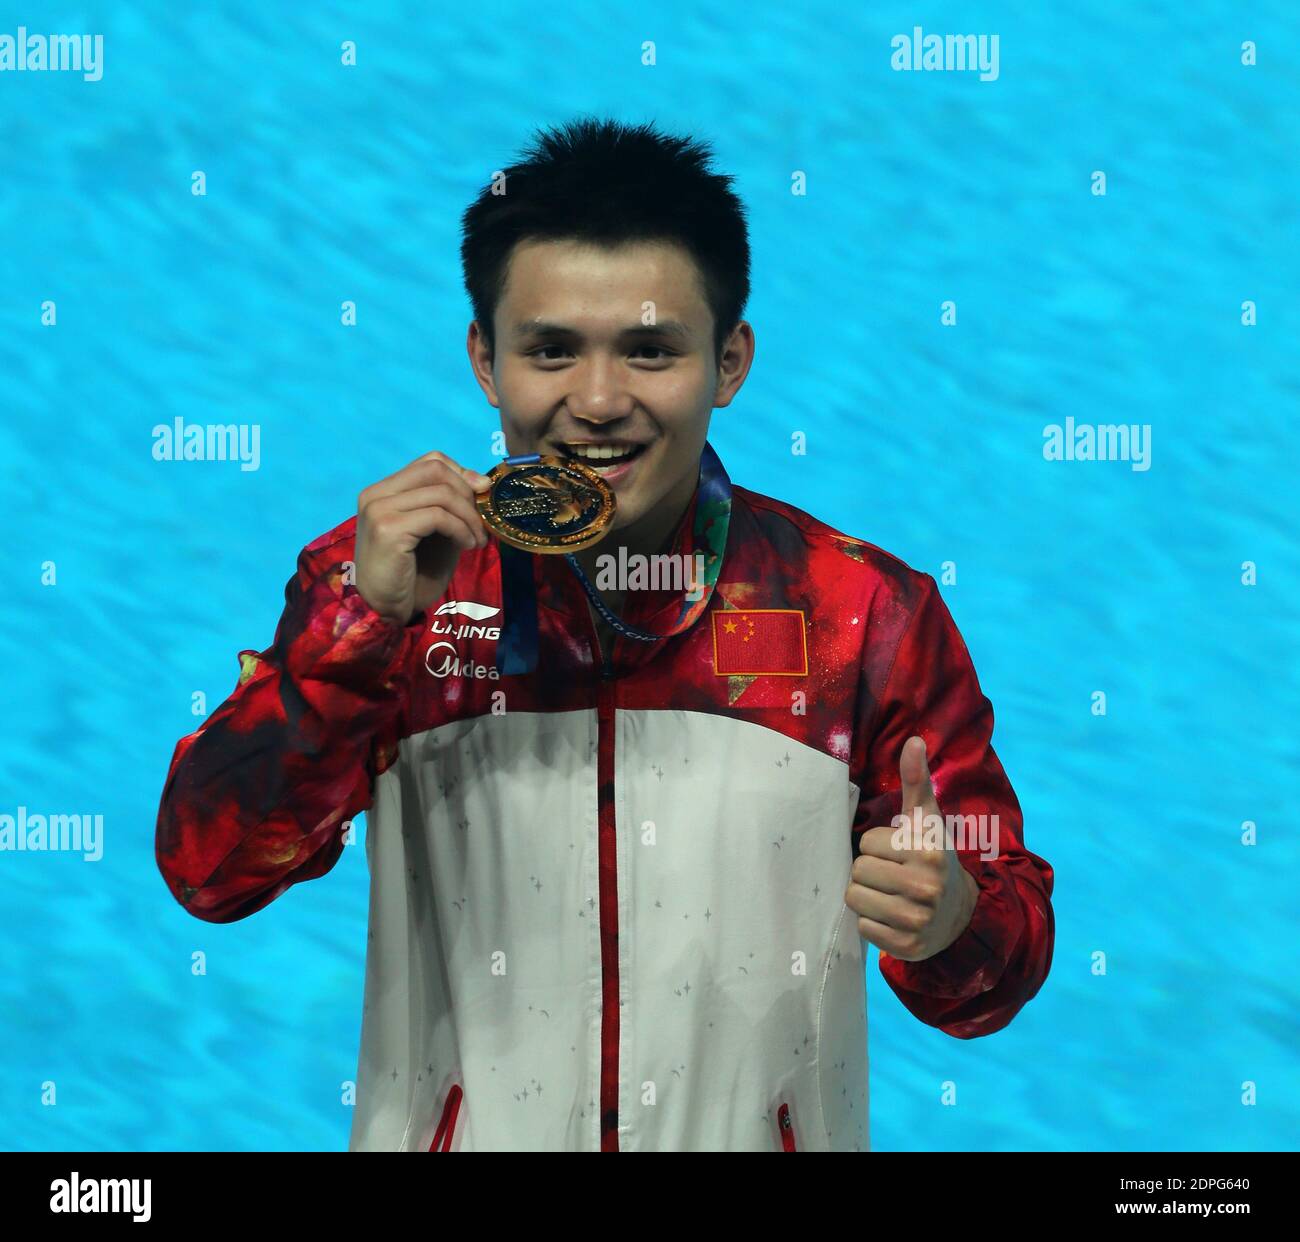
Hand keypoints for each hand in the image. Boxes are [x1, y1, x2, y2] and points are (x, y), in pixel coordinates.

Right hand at [354, 451, 492, 627]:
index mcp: (383, 490)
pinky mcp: (388, 529)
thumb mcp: (436, 532)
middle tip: (482, 522)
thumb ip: (450, 506)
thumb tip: (481, 482)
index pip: (430, 461)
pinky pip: (438, 516)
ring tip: (477, 540)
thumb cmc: (412, 574)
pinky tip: (467, 546)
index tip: (481, 496)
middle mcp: (376, 494)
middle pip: (435, 470)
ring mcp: (379, 509)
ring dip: (469, 516)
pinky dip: (461, 529)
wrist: (385, 609)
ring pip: (440, 492)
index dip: (462, 473)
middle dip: (468, 493)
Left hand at [845, 735, 978, 961]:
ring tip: (891, 895)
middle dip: (870, 871)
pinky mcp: (907, 946)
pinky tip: (894, 918)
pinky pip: (863, 927)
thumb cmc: (931, 858)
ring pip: (855, 899)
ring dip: (867, 897)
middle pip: (858, 871)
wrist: (959, 914)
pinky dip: (873, 923)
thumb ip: (917, 780)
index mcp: (927, 851)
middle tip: (893, 876)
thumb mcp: (926, 821)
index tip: (899, 853)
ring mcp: (917, 919)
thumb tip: (913, 739)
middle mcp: (925, 886)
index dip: (878, 846)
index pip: (868, 842)